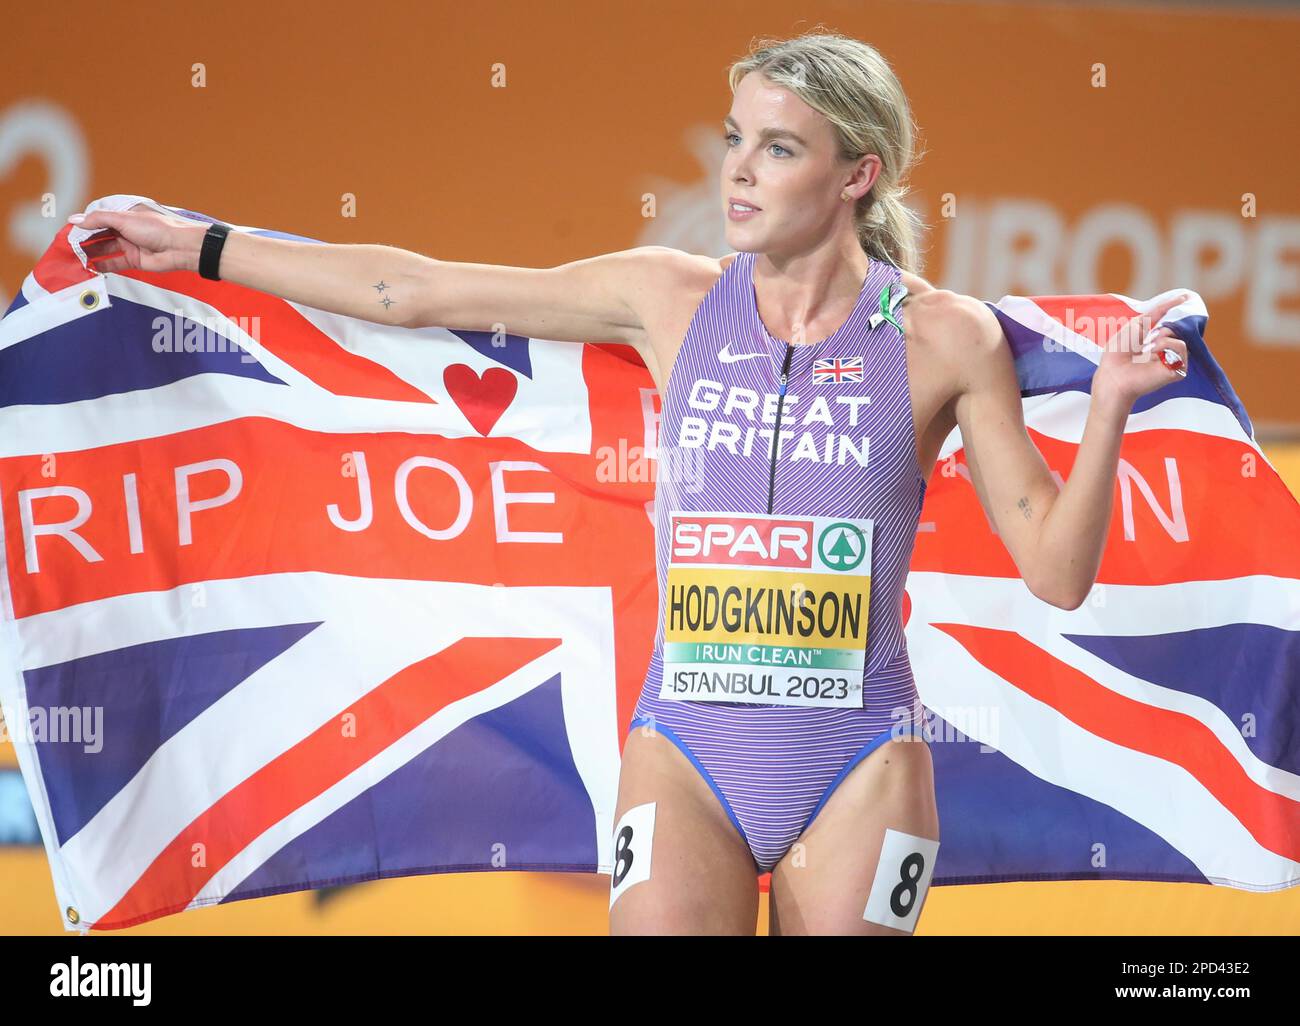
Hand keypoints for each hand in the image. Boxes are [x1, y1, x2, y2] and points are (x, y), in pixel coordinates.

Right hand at [65, 205, 206, 274]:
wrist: (180, 248)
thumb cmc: (157, 229)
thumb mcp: (124, 219)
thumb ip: (99, 220)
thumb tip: (75, 220)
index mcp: (124, 215)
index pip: (98, 219)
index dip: (84, 225)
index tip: (68, 232)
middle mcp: (126, 229)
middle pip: (100, 235)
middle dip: (85, 241)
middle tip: (68, 247)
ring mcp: (130, 245)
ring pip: (105, 249)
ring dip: (91, 253)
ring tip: (75, 259)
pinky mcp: (135, 260)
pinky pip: (115, 262)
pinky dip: (103, 265)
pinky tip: (91, 268)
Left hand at [1091, 292, 1190, 410]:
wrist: (1114, 373)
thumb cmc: (1120, 351)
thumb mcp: (1138, 324)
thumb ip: (1158, 312)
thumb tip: (1180, 298)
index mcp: (1156, 341)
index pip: (1172, 323)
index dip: (1178, 310)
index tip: (1185, 296)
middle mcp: (1166, 351)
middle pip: (1177, 328)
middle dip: (1162, 327)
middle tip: (1147, 337)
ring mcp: (1173, 360)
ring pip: (1179, 336)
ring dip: (1161, 336)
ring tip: (1146, 347)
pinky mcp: (1178, 370)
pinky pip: (1181, 346)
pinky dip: (1165, 345)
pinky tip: (1153, 353)